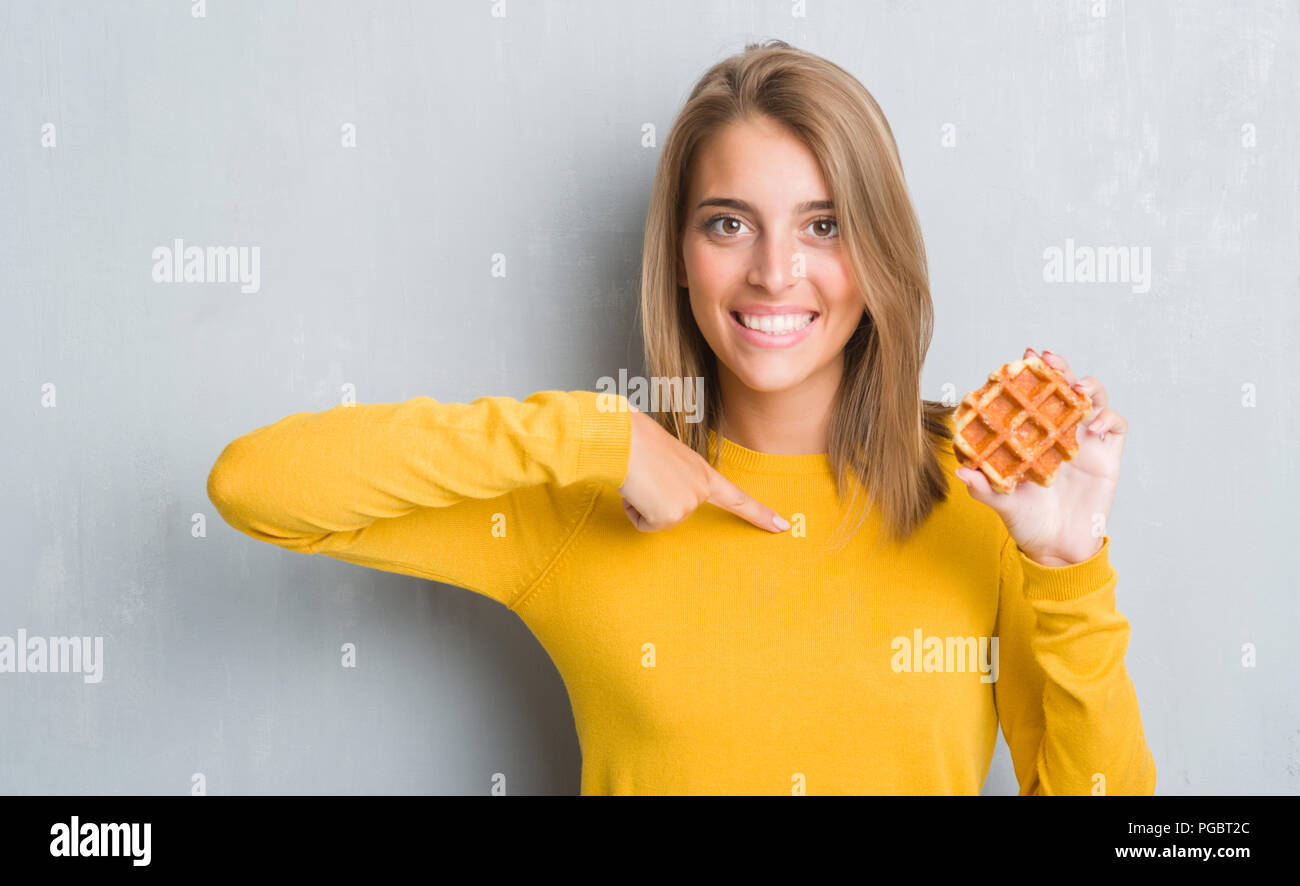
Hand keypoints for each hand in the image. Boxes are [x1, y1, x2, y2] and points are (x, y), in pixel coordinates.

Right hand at [619, 407, 789, 532]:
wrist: (622, 440)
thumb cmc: (635, 439)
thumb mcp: (665, 456)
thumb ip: (672, 476)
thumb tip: (649, 484)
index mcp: (703, 471)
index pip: (738, 497)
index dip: (760, 514)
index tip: (784, 526)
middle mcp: (701, 489)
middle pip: (676, 512)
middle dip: (655, 501)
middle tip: (647, 474)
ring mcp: (688, 504)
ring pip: (659, 519)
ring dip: (642, 502)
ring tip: (639, 478)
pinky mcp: (669, 516)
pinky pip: (645, 524)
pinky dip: (634, 510)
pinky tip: (634, 489)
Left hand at [955, 347, 1126, 565]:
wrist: (1059, 548)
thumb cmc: (1027, 523)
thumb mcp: (1003, 504)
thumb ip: (985, 488)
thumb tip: (961, 471)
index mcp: (1033, 437)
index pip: (1032, 398)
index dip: (1029, 377)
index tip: (1018, 360)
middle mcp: (1059, 433)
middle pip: (1063, 389)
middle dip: (1058, 368)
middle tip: (1046, 359)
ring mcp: (1085, 442)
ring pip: (1093, 399)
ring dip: (1088, 386)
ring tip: (1076, 389)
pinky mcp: (1108, 456)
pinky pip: (1116, 425)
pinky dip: (1109, 417)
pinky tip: (1094, 425)